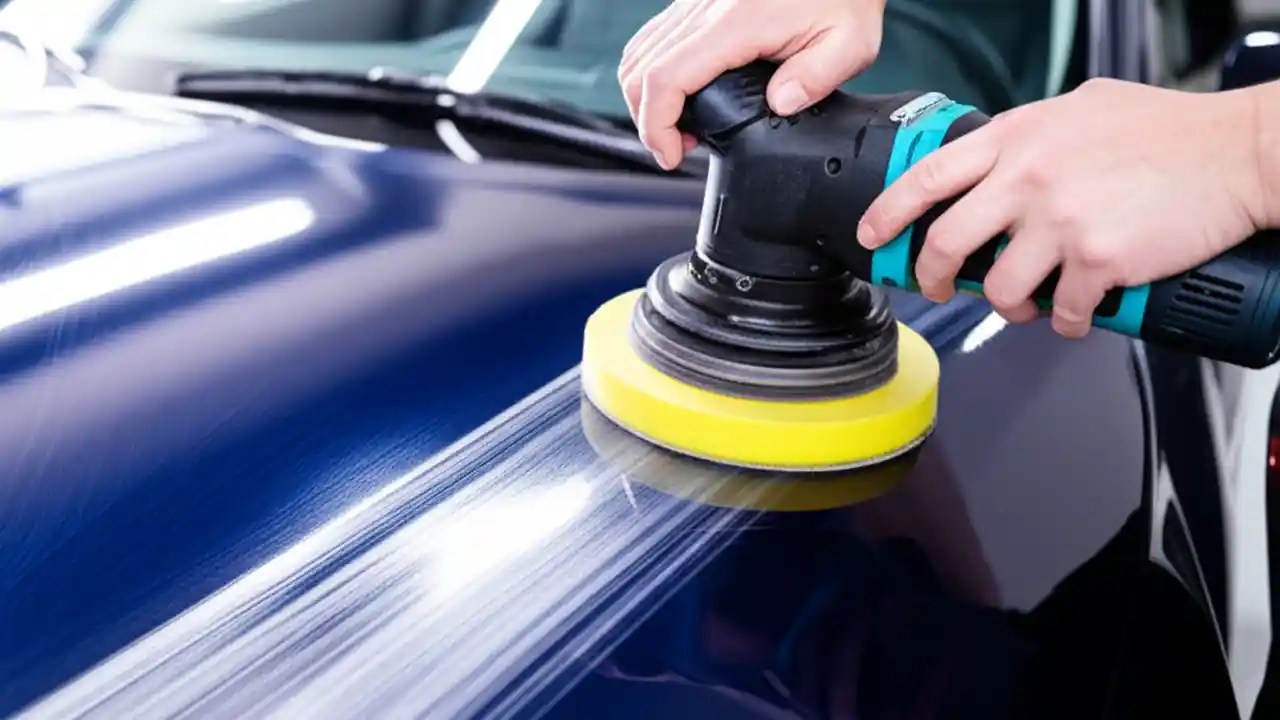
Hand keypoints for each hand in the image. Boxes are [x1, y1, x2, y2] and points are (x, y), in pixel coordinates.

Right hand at [619, 0, 887, 169]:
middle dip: (647, 119)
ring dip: (647, 97)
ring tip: (680, 126)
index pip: (666, 78)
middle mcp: (706, 7)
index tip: (672, 154)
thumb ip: (816, 78)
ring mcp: (696, 2)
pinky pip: (655, 38)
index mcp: (737, 22)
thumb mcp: (851, 42)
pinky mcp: (697, 2)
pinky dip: (655, 72)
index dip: (657, 126)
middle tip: (677, 147)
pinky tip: (683, 93)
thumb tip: (780, 104)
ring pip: (639, 53)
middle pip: (639, 68)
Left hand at [856, 78, 1269, 338]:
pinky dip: (1065, 322)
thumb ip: (1029, 136)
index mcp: (1016, 138)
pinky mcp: (1095, 261)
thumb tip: (997, 159)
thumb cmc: (1168, 130)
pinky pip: (1060, 313)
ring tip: (1028, 301)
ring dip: (1008, 306)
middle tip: (936, 288)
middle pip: (944, 243)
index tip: (872, 235)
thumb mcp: (1080, 109)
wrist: (1237, 153)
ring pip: (997, 289)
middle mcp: (1026, 178)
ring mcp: (1058, 221)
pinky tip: (1077, 312)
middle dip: (929, 278)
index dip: (888, 212)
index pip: (927, 176)